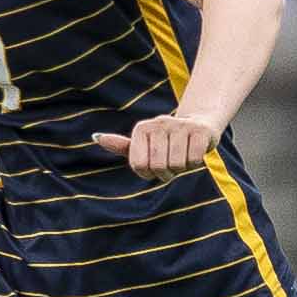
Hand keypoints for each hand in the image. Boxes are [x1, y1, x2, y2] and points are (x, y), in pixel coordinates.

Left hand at [91, 113, 217, 178]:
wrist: (200, 124)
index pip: (140, 166)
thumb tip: (96, 137)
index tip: (154, 167)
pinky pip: (193, 160)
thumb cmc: (166, 141)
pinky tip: (193, 152)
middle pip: (159, 166)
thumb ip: (121, 146)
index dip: (148, 174)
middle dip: (166, 174)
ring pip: (177, 165)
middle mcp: (159, 122)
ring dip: (181, 169)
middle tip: (170, 165)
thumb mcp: (143, 145)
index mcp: (142, 128)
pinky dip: (194, 164)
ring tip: (182, 157)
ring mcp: (180, 125)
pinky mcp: (200, 130)